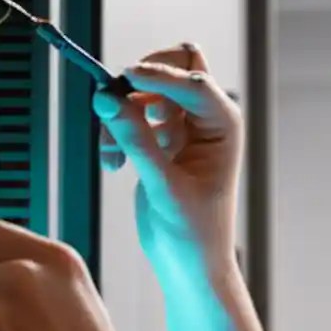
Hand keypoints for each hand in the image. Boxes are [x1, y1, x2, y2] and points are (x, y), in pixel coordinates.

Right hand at [95, 43, 242, 271]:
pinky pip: (133, 111)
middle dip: (139, 84)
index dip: (157, 75)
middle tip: (114, 107)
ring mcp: (185, 126)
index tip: (123, 80)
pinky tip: (113, 163)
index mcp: (223, 125)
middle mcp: (208, 119)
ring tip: (111, 154)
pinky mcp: (163, 138)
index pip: (192, 79)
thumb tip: (107, 97)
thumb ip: (135, 139)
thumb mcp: (162, 186)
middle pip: (173, 67)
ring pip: (146, 89)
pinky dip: (117, 130)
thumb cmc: (193, 233)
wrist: (189, 263)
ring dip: (121, 112)